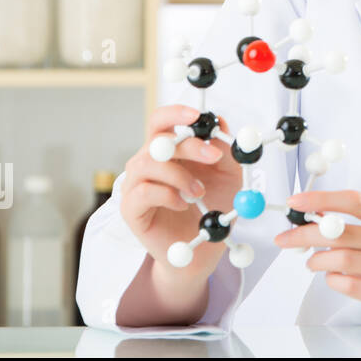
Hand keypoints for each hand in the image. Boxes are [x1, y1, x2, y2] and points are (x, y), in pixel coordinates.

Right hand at [120, 104, 243, 280]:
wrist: (203, 247)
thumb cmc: (212, 207)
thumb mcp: (228, 175)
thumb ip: (224, 150)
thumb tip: (220, 119)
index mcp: (169, 150)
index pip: (161, 122)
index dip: (175, 113)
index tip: (197, 115)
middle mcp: (148, 163)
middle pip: (158, 140)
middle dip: (188, 144)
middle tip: (214, 156)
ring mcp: (136, 185)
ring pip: (147, 163)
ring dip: (179, 175)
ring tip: (198, 192)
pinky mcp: (131, 209)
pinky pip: (143, 192)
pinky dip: (167, 194)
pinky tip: (181, 204)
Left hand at [274, 189, 360, 337]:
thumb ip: (350, 224)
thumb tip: (308, 215)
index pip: (355, 201)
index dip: (321, 199)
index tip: (294, 201)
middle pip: (344, 232)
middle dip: (306, 234)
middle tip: (284, 238)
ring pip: (345, 259)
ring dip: (319, 260)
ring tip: (313, 262)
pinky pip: (350, 285)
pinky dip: (333, 280)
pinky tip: (333, 277)